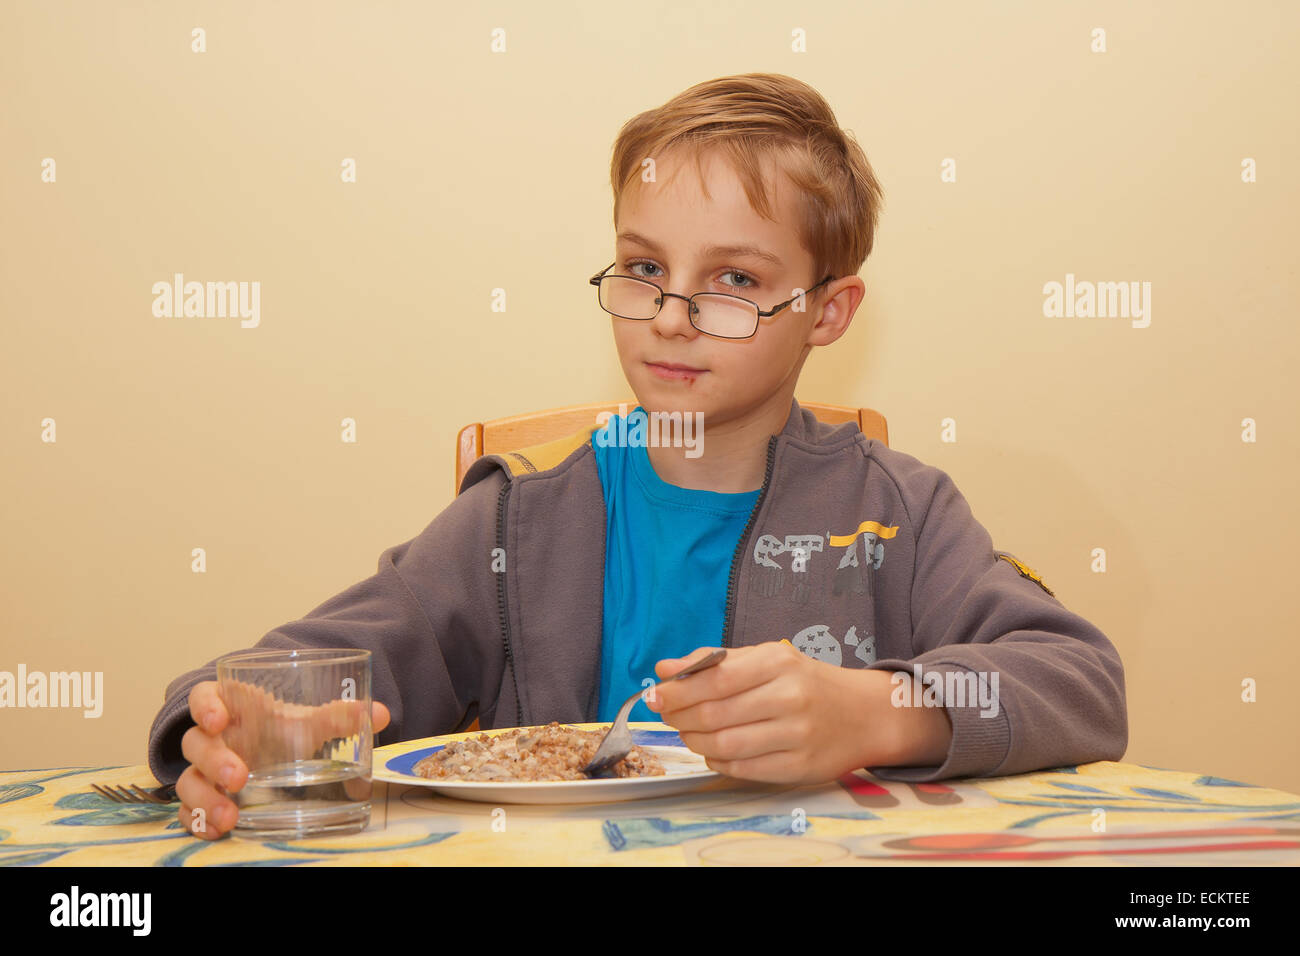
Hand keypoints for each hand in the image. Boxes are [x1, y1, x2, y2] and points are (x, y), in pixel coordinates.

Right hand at [176, 680, 390, 839]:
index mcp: (230, 707)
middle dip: (214, 760)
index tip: (219, 719)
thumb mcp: (307, 721)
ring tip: (229, 816)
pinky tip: (217, 831)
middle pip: (196, 744)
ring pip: (188, 780)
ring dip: (204, 798)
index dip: (206, 706)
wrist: (271, 750)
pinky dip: (197, 821)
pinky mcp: (204, 797)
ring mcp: (203, 769)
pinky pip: (187, 810)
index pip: (205, 697)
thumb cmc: (282, 728)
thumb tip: (379, 714)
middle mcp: (211, 738)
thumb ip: (338, 717)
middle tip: (239, 776)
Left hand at [645, 642, 902, 784]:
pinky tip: (715, 750)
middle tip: (669, 716)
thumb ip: (714, 661)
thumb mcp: (766, 658)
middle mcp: (790, 697)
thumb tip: (664, 670)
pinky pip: (742, 769)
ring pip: (724, 744)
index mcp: (778, 662)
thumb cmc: (805, 682)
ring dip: (695, 741)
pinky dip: (718, 761)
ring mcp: (797, 735)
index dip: (677, 691)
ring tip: (691, 733)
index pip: (715, 679)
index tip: (654, 696)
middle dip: (680, 717)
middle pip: (714, 714)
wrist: (864, 714)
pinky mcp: (799, 767)